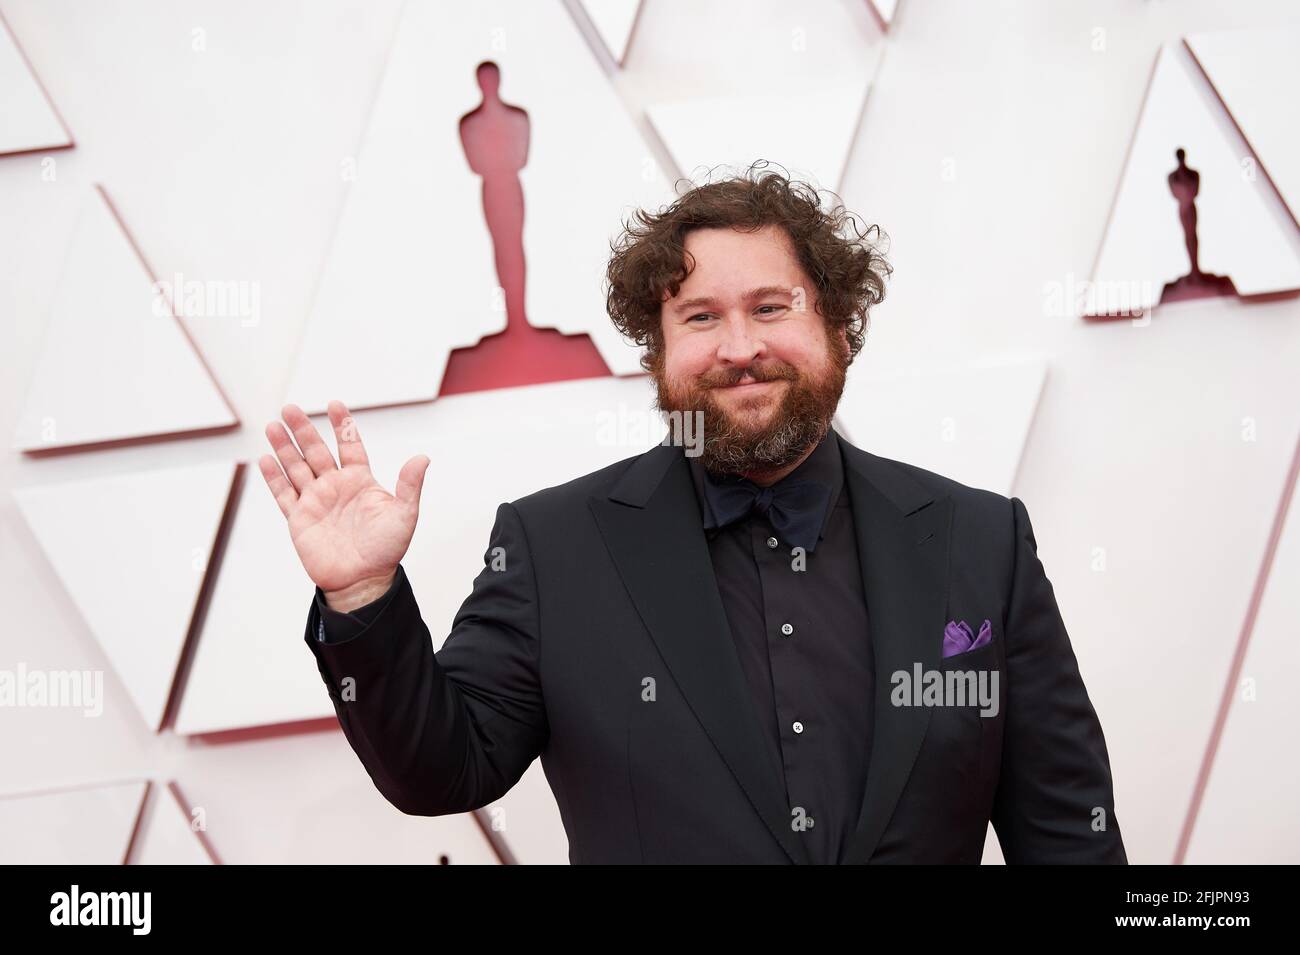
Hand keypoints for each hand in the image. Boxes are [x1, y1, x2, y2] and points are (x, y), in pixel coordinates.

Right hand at [259, 400, 429, 608]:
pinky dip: (273, 477)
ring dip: (284, 447)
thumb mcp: (404, 515)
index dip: (342, 426)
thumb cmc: (386, 549)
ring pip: (296, 467)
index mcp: (360, 481)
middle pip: (316, 451)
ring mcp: (315, 501)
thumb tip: (423, 457)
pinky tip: (265, 459)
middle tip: (290, 408)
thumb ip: (409, 485)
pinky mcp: (299, 519)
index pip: (349, 445)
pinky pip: (283, 494)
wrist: (363, 581)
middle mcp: (335, 487)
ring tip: (272, 425)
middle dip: (303, 430)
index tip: (334, 404)